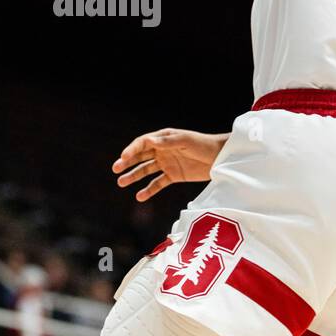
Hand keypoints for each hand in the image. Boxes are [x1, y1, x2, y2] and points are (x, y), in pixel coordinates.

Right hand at [112, 128, 226, 200]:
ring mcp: (167, 163)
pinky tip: (139, 196)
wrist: (221, 158)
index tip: (123, 158)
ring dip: (133, 176)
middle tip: (115, 169)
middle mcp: (162, 150)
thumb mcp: (185, 141)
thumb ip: (167, 142)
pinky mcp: (173, 176)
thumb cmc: (203, 144)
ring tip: (121, 183)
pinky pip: (158, 183)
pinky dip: (148, 190)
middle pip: (140, 156)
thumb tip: (148, 141)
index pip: (143, 143)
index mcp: (163, 138)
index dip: (132, 150)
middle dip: (127, 162)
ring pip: (146, 170)